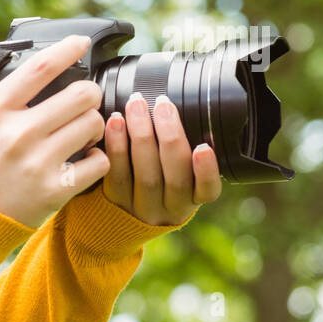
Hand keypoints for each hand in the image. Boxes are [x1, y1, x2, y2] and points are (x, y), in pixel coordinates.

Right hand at [0, 33, 109, 228]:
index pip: (41, 67)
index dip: (69, 49)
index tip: (81, 44)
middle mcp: (17, 133)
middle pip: (81, 94)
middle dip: (87, 92)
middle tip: (82, 98)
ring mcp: (38, 163)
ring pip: (94, 124)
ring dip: (92, 123)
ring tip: (80, 130)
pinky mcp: (54, 190)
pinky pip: (98, 162)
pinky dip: (96, 158)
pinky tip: (82, 158)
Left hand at [93, 91, 221, 225]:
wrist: (117, 218)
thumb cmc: (156, 183)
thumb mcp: (178, 176)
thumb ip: (182, 153)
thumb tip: (177, 108)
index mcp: (192, 200)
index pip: (207, 191)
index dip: (207, 171)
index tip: (203, 148)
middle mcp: (169, 209)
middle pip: (174, 178)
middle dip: (170, 136)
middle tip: (163, 103)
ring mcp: (141, 208)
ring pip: (146, 175)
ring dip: (141, 135)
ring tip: (136, 106)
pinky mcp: (115, 203)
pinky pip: (116, 175)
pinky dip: (116, 147)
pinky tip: (115, 123)